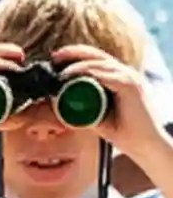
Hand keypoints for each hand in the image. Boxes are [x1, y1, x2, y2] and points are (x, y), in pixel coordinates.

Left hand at [55, 45, 170, 160]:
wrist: (143, 145)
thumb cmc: (121, 130)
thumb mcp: (96, 113)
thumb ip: (81, 104)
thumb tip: (56, 99)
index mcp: (120, 77)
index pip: (97, 57)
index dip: (75, 54)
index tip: (56, 59)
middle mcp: (125, 73)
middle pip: (96, 54)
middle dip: (72, 52)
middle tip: (54, 57)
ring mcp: (129, 77)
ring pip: (98, 62)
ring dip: (76, 64)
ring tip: (59, 72)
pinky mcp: (130, 85)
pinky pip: (103, 73)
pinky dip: (85, 72)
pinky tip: (70, 76)